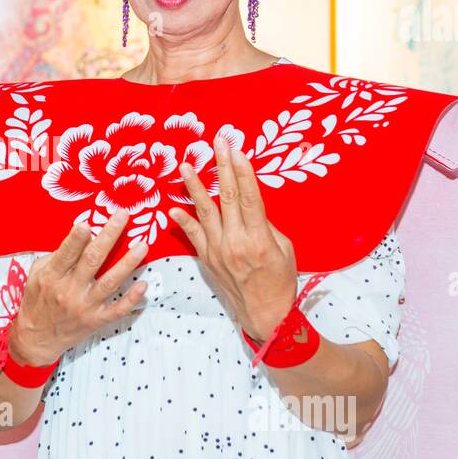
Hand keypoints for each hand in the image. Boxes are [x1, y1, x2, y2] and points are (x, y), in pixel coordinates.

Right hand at [8, 209, 148, 367]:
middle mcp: (69, 290)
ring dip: (128, 263)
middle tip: (123, 216)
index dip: (76, 239)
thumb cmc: (38, 300)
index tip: (88, 223)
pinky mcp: (96, 320)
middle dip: (109, 236)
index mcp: (52, 276)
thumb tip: (80, 238)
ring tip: (143, 245)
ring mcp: (85, 306)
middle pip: (92, 260)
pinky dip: (132, 298)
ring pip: (110, 282)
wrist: (36, 338)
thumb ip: (56, 257)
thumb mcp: (37, 275)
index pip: (66, 254)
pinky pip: (118, 309)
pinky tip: (143, 284)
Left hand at [167, 136, 296, 341]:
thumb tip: (250, 206)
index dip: (243, 172)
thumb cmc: (280, 281)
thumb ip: (266, 226)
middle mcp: (236, 242)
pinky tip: (173, 208)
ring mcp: (218, 251)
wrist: (265, 315)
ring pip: (205, 212)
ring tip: (185, 166)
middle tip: (217, 143)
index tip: (236, 150)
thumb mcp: (284, 250)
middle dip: (223, 167)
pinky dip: (183, 222)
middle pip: (229, 197)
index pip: (250, 197)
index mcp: (259, 239)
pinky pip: (194, 236)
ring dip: (195, 187)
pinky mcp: (207, 260)